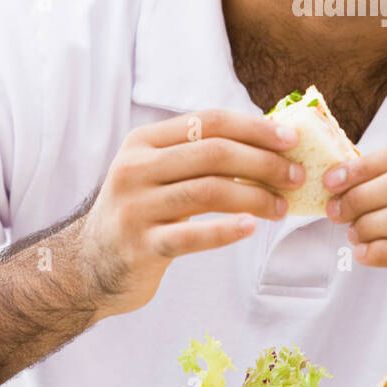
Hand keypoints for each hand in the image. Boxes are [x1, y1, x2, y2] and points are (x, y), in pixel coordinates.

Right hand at [76, 110, 303, 315]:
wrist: (90, 265)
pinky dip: (225, 230)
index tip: (290, 140)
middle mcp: (135, 168)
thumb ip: (198, 155)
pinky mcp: (140, 246)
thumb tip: (270, 142)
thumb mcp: (157, 173)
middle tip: (296, 177)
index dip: (254, 127)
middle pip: (213, 154)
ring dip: (255, 197)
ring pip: (208, 191)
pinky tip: (251, 228)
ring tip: (282, 208)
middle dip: (263, 163)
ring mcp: (135, 207)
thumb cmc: (142, 212)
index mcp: (143, 142)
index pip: (208, 121)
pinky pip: (191, 235)